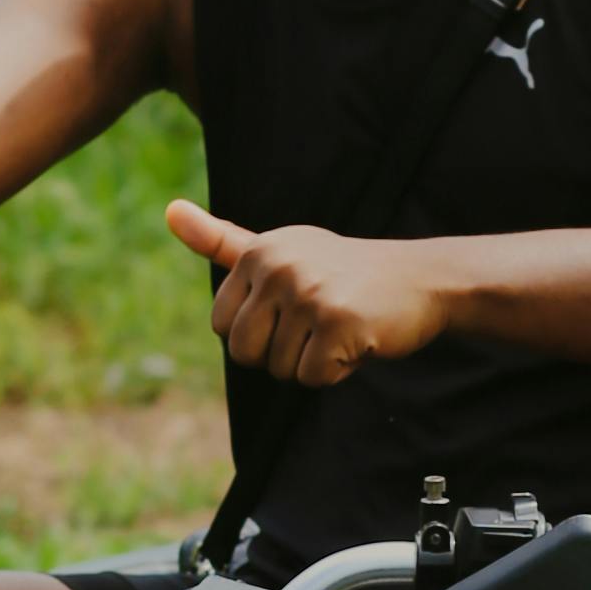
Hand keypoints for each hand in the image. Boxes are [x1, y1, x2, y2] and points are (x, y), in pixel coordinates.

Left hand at [165, 199, 450, 383]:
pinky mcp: (338, 323)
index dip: (259, 333)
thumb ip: (224, 241)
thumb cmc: (344, 271)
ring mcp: (308, 294)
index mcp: (259, 252)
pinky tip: (359, 339)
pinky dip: (337, 371)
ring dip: (313, 362)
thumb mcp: (281, 250)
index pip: (222, 327)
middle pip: (244, 352)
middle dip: (280, 354)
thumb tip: (169, 211)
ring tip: (341, 327)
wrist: (421, 279)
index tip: (292, 309)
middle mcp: (279, 267)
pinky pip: (312, 378)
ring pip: (280, 369)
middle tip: (318, 324)